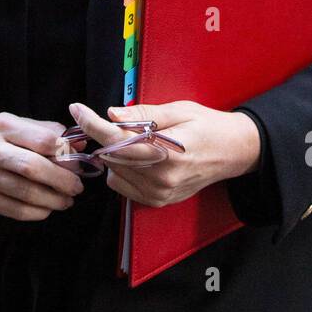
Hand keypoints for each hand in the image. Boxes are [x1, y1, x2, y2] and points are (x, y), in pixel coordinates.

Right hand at [0, 112, 84, 220]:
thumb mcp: (9, 125)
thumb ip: (42, 131)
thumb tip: (77, 142)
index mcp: (1, 126)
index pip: (42, 139)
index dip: (65, 152)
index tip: (76, 161)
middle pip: (34, 168)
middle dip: (62, 180)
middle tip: (77, 187)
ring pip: (27, 193)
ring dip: (53, 200)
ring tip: (66, 200)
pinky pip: (16, 210)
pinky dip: (37, 212)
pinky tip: (46, 209)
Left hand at [62, 100, 261, 207]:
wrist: (234, 153)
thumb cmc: (208, 126)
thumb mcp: (179, 109)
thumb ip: (144, 115)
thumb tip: (112, 114)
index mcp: (167, 152)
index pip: (117, 139)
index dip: (92, 123)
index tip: (76, 109)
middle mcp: (161, 178)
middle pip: (111, 156)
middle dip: (106, 136)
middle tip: (118, 122)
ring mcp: (159, 193)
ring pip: (113, 173)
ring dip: (115, 155)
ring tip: (139, 142)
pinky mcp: (158, 202)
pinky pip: (123, 186)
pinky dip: (123, 170)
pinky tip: (141, 159)